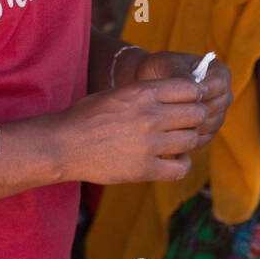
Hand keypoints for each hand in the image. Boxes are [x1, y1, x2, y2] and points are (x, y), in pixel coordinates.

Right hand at [55, 76, 210, 184]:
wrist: (62, 145)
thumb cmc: (87, 116)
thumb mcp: (118, 93)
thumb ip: (147, 93)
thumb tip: (178, 92)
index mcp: (143, 92)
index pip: (191, 88)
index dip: (194, 95)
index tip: (188, 101)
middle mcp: (150, 116)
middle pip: (197, 113)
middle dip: (195, 117)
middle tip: (186, 123)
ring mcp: (149, 144)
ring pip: (192, 139)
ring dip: (188, 140)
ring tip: (178, 141)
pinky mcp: (144, 169)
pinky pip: (181, 168)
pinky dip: (182, 164)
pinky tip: (173, 160)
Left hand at [133, 50, 232, 143]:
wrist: (152, 82)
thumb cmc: (161, 68)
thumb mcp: (169, 65)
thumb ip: (182, 76)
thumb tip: (194, 88)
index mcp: (219, 73)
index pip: (220, 85)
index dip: (203, 91)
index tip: (181, 96)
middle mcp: (223, 95)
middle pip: (217, 107)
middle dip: (195, 111)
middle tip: (171, 115)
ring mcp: (218, 114)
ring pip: (211, 125)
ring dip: (191, 126)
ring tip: (168, 124)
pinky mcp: (208, 131)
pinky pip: (203, 139)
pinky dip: (188, 138)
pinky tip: (169, 134)